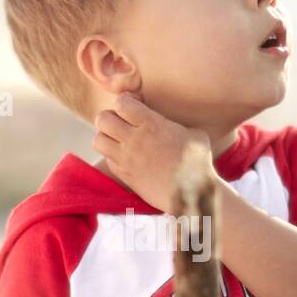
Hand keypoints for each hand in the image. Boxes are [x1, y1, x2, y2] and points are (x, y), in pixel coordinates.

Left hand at [93, 93, 214, 212]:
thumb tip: (172, 124)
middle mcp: (134, 139)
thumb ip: (177, 125)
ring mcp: (127, 159)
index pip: (122, 103)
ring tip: (118, 140)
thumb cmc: (198, 163)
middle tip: (121, 123)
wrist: (192, 194)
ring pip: (97, 139)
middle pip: (103, 118)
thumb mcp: (195, 135)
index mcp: (152, 124)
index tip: (134, 107)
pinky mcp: (125, 176)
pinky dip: (112, 157)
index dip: (125, 102)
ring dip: (106, 137)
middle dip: (109, 117)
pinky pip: (107, 160)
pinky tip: (126, 158)